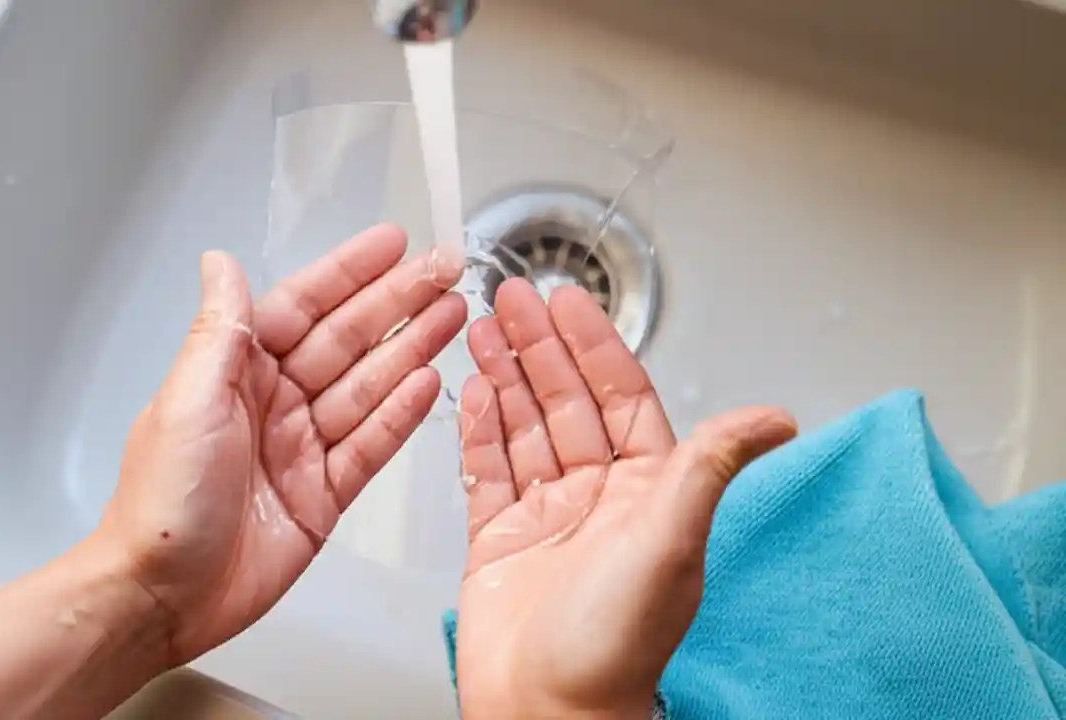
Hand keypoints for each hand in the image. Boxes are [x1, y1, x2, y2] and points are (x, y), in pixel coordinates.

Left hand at [95, 225, 466, 665]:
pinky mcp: (326, 494)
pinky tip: (432, 381)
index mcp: (237, 370)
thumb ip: (221, 331)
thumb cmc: (163, 500)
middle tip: (447, 269)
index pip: (304, 306)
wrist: (161, 596)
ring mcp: (304, 447)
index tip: (394, 242)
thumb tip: (221, 260)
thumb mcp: (188, 399)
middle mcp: (275, 401)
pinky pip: (372, 445)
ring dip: (412, 347)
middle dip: (398, 302)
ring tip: (455, 314)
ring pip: (369, 386)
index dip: (350, 272)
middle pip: (348, 340)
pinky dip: (403, 413)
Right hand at [455, 280, 796, 718]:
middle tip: (513, 295)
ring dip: (505, 375)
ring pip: (524, 427)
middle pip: (565, 401)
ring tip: (483, 327)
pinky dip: (477, 428)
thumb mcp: (672, 539)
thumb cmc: (615, 645)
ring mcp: (548, 516)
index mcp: (648, 493)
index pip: (620, 397)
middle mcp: (599, 498)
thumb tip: (776, 418)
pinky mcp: (501, 539)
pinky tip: (472, 390)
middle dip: (539, 345)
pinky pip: (488, 468)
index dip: (593, 344)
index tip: (571, 300)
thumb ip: (710, 465)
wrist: (548, 711)